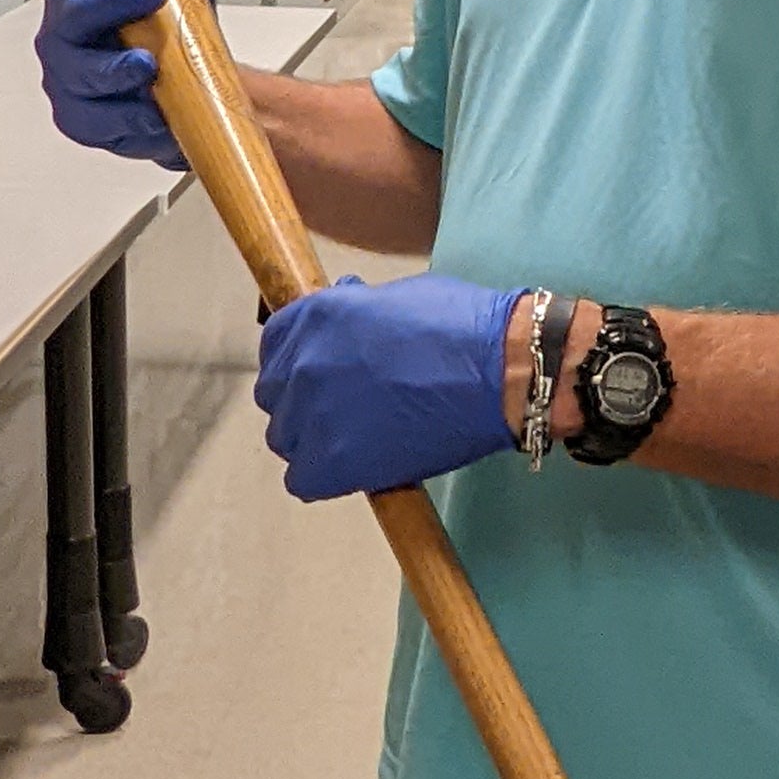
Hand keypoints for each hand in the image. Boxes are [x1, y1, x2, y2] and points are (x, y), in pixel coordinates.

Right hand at [36, 0, 232, 165]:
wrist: (174, 97)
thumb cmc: (162, 39)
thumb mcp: (184, 0)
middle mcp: (63, 32)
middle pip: (74, 13)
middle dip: (114, 1)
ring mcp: (67, 76)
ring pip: (82, 70)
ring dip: (116, 66)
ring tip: (148, 63)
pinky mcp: (78, 119)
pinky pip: (96, 120)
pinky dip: (128, 116)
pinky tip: (152, 112)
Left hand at [253, 273, 519, 500]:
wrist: (504, 372)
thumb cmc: (465, 328)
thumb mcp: (398, 298)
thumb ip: (356, 310)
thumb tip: (345, 310)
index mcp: (317, 317)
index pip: (274, 345)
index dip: (296, 360)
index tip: (317, 372)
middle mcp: (305, 364)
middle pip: (276, 396)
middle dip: (303, 400)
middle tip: (343, 408)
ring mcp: (317, 415)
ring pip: (287, 439)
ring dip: (312, 440)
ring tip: (354, 439)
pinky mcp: (336, 463)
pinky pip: (303, 480)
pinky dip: (323, 477)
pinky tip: (354, 467)